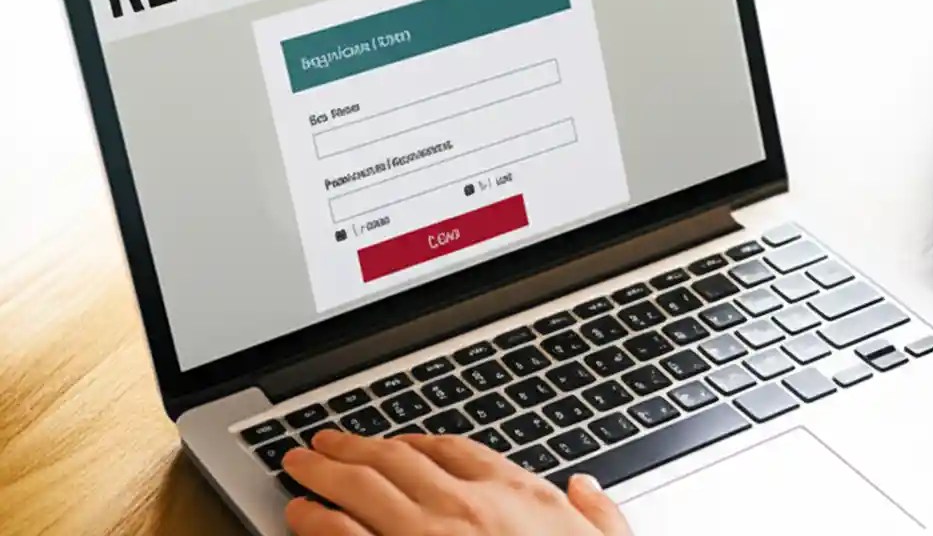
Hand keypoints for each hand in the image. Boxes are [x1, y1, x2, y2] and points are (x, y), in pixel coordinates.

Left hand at [280, 430, 631, 535]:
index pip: (456, 452)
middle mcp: (465, 510)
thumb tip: (588, 490)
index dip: (418, 443)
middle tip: (324, 442)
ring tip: (300, 469)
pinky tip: (301, 515)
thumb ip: (599, 517)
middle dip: (353, 447)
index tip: (397, 444)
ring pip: (362, 491)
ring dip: (325, 475)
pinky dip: (318, 522)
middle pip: (396, 461)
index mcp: (515, 497)